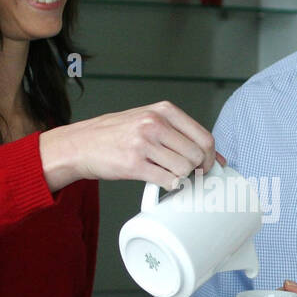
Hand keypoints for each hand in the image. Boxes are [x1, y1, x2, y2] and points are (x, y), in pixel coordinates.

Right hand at [40, 100, 222, 190]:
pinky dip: (169, 186)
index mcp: (163, 110)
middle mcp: (154, 123)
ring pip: (184, 169)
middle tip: (186, 174)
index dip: (209, 157)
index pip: (203, 137)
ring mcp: (143, 143)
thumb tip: (215, 157)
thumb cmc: (116, 134)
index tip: (205, 166)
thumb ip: (180, 134)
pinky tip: (159, 181)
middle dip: (196, 170)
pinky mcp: (134, 164)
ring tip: (167, 174)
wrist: (81, 144)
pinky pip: (167, 181)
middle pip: (196, 155)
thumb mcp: (149, 121)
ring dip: (180, 178)